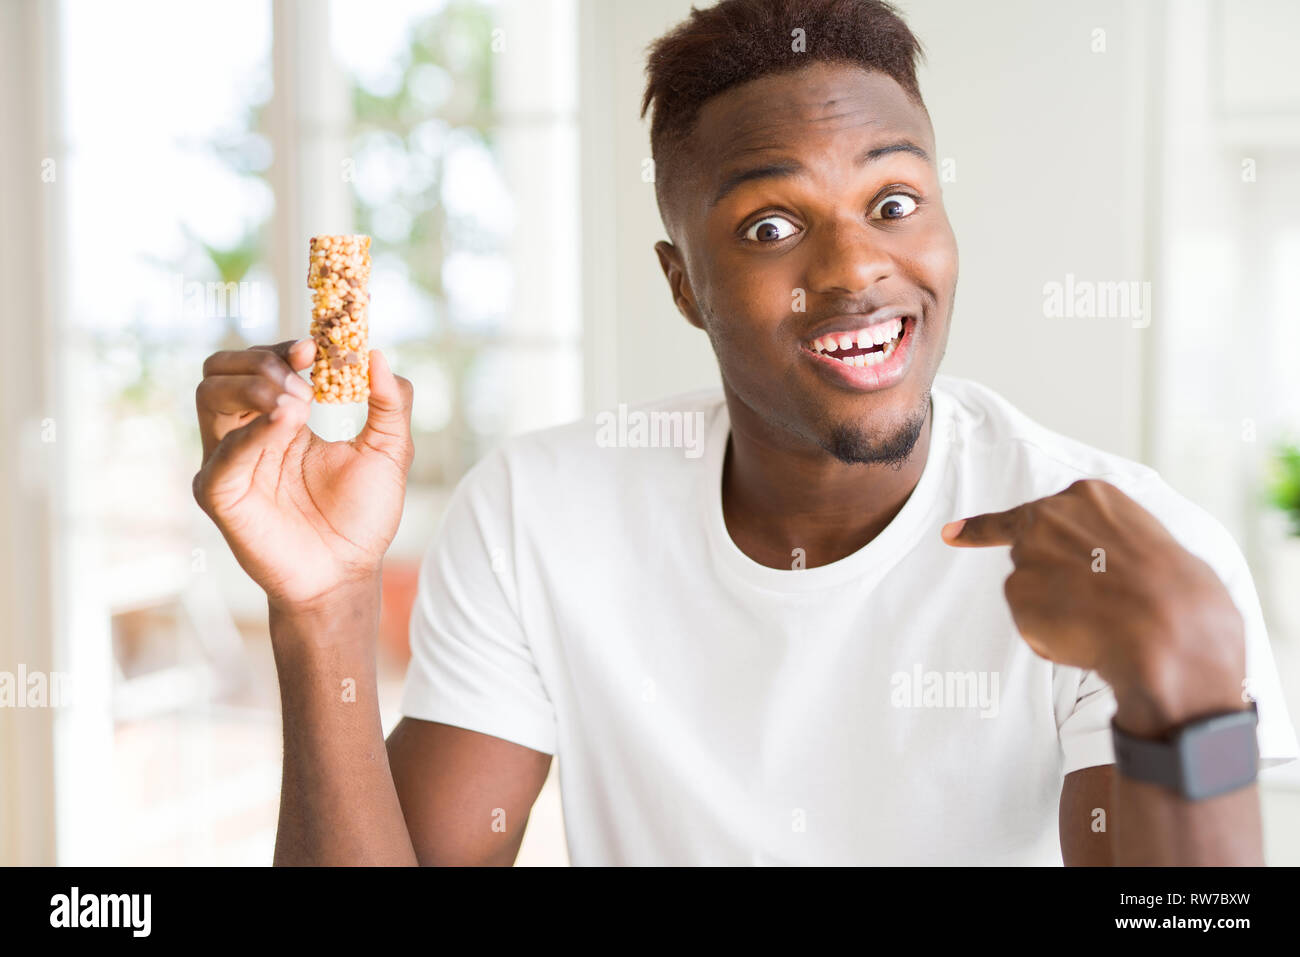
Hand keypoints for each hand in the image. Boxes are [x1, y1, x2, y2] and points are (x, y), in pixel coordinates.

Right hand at [193, 338, 414, 612]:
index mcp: (280, 417)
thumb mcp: (389, 449)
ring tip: (299, 404)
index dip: (283, 348)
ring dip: (255, 387)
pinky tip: (288, 423)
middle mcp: (246, 432)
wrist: (348, 572)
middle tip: (305, 383)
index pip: (259, 361)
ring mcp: (228, 461)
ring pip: (209, 395)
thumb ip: (390, 402)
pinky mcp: (219, 492)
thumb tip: (377, 353)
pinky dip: (254, 430)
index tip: (315, 348)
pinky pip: (222, 451)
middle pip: (221, 368)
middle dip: (263, 362)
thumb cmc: (363, 515)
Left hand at [941, 479, 1246, 735]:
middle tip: (1080, 602)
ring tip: (1107, 621)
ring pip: (1032, 590)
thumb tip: (1089, 574)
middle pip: (1028, 551)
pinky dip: (1052, 635)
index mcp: (1088, 495)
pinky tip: (1087, 637)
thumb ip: (1106, 544)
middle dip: (1040, 575)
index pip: (1031, 510)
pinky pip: (1031, 620)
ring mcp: (1029, 551)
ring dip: (1058, 610)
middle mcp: (1048, 515)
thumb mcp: (1149, 545)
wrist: (1169, 630)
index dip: (985, 528)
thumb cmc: (1179, 594)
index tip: (950, 534)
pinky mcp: (1016, 591)